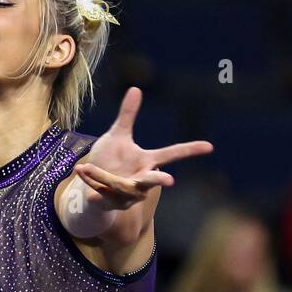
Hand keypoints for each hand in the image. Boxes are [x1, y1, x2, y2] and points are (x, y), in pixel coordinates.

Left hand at [71, 87, 211, 220]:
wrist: (92, 182)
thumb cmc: (110, 159)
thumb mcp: (117, 135)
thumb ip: (127, 115)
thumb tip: (136, 88)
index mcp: (147, 162)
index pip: (171, 154)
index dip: (190, 150)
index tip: (209, 146)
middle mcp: (142, 179)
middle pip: (154, 180)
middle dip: (159, 180)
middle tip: (170, 181)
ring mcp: (129, 194)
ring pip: (121, 186)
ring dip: (103, 176)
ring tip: (85, 166)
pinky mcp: (113, 203)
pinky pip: (103, 192)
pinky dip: (91, 181)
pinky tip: (82, 172)